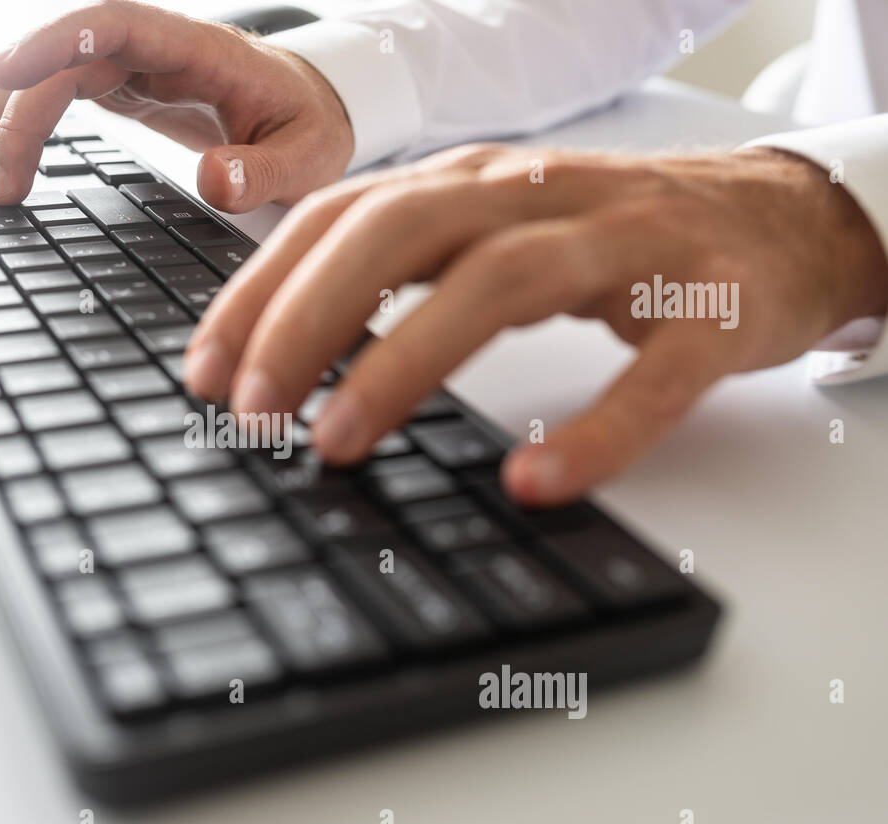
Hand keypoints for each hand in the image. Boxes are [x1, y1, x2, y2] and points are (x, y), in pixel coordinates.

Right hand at [0, 0, 352, 209]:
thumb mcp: (307, 157)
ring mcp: (138, 66)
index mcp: (202, 50)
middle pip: (68, 60)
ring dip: (9, 116)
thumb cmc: (312, 125)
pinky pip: (64, 82)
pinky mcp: (127, 87)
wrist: (317, 108)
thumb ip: (265, 172)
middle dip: (18, 111)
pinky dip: (16, 89)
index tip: (1, 73)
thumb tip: (215, 180)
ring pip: (56, 76)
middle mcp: (159, 49)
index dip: (54, 43)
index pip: (115, 27)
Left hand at [184, 145, 887, 503]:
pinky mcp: (708, 309)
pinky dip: (590, 429)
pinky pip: (649, 371)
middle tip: (250, 412)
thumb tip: (284, 353)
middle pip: (400, 232)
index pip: (342, 217)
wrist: (780, 218)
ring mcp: (627, 244)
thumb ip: (403, 272)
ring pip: (500, 283)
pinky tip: (534, 479)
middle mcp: (538, 195)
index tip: (204, 371)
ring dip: (403, 364)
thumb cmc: (613, 237)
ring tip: (337, 444)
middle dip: (306, 321)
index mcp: (475, 182)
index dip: (261, 290)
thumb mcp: (494, 232)